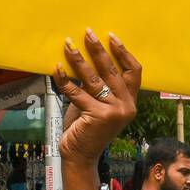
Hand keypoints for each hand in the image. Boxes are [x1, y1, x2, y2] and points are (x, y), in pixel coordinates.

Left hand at [52, 30, 140, 162]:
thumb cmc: (86, 129)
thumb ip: (98, 86)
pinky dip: (64, 79)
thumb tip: (86, 57)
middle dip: (98, 49)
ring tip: (68, 45)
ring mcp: (114, 112)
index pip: (134, 71)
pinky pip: (77, 92)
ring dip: (79, 59)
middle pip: (113, 70)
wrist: (80, 156)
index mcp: (130, 102)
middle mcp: (126, 106)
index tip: (111, 36)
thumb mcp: (96, 105)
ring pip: (93, 79)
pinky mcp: (97, 116)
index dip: (123, 52)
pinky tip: (56, 68)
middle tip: (87, 33)